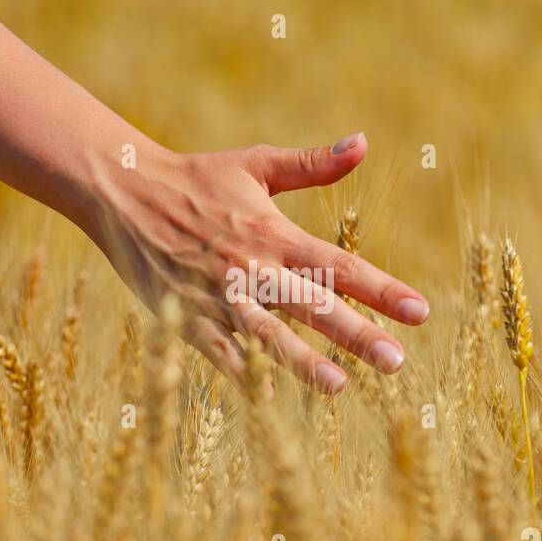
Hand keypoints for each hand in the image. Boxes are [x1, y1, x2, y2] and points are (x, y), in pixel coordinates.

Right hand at [82, 132, 429, 392]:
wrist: (121, 190)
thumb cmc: (196, 178)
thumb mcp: (255, 163)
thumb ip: (313, 164)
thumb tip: (364, 143)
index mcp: (274, 234)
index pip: (339, 266)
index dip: (382, 289)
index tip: (420, 311)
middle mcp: (252, 269)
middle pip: (313, 306)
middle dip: (357, 334)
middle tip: (397, 361)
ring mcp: (218, 297)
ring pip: (268, 336)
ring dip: (304, 362)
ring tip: (341, 386)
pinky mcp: (186, 317)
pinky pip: (219, 352)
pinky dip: (244, 373)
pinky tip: (271, 397)